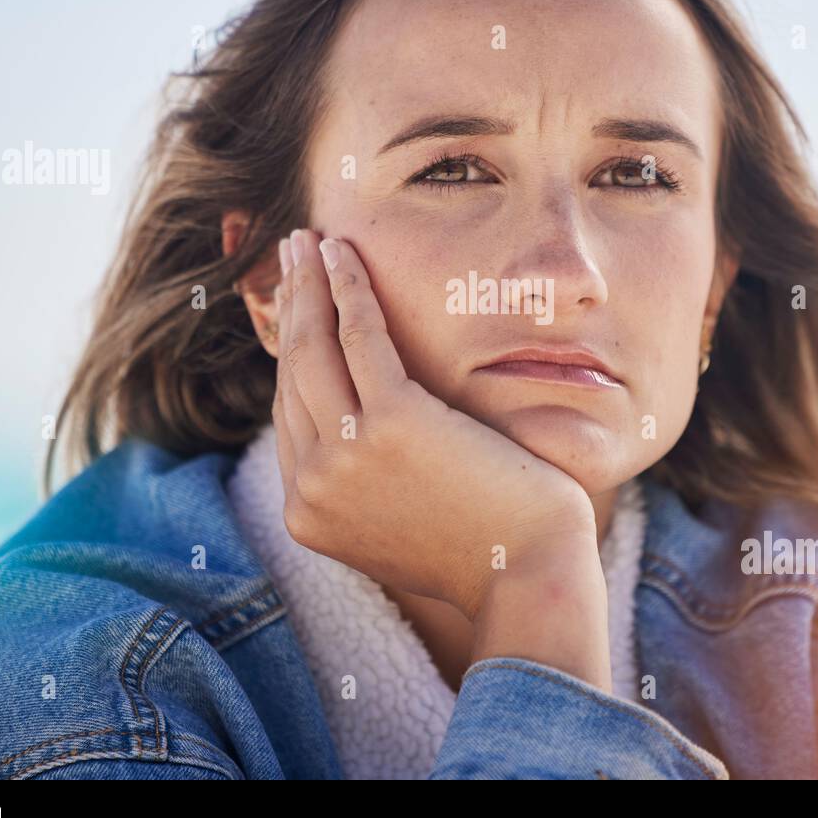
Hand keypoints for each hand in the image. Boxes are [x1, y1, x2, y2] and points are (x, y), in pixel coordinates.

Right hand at [271, 229, 599, 621]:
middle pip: (292, 374)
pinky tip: (343, 253)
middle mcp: (312, 487)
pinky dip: (347, 288)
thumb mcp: (398, 522)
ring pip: (312, 349)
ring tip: (308, 242)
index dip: (294, 353)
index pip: (290, 414)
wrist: (528, 575)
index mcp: (309, 513)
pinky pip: (358, 338)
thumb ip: (364, 482)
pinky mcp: (389, 424)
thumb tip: (357, 434)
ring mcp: (344, 457)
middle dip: (290, 307)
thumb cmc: (482, 548)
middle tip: (291, 256)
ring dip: (307, 285)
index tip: (300, 309)